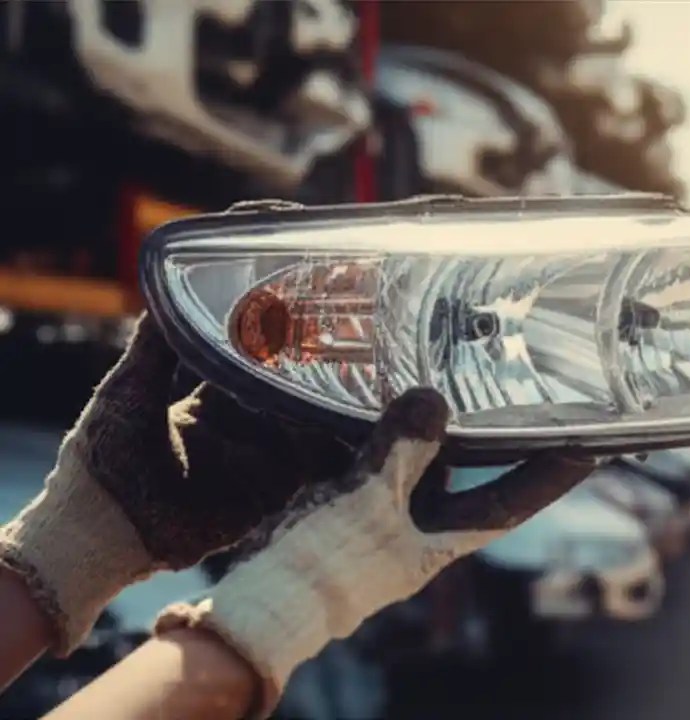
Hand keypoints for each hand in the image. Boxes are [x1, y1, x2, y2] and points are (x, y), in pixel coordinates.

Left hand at [0, 316, 352, 653]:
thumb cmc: (104, 454)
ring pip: (309, 430)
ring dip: (332, 408)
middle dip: (319, 377)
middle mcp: (239, 434)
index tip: (305, 317)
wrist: (101, 523)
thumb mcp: (129, 385)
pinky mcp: (267, 496)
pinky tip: (351, 423)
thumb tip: (162, 290)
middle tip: (350, 343)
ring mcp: (255, 466)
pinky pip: (309, 471)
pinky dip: (334, 448)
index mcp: (208, 407)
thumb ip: (154, 343)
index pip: (256, 371)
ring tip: (361, 380)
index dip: (280, 349)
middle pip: (291, 399)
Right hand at [155, 389, 593, 717]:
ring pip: (418, 460)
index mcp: (443, 539)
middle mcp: (421, 528)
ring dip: (428, 422)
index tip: (595, 442)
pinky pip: (371, 458)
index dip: (555, 472)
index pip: (516, 500)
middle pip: (470, 473)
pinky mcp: (342, 506)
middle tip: (518, 384)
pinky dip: (375, 427)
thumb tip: (435, 400)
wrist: (258, 604)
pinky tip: (372, 391)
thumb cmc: (326, 566)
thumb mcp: (371, 501)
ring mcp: (381, 518)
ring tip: (447, 370)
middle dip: (490, 431)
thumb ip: (404, 449)